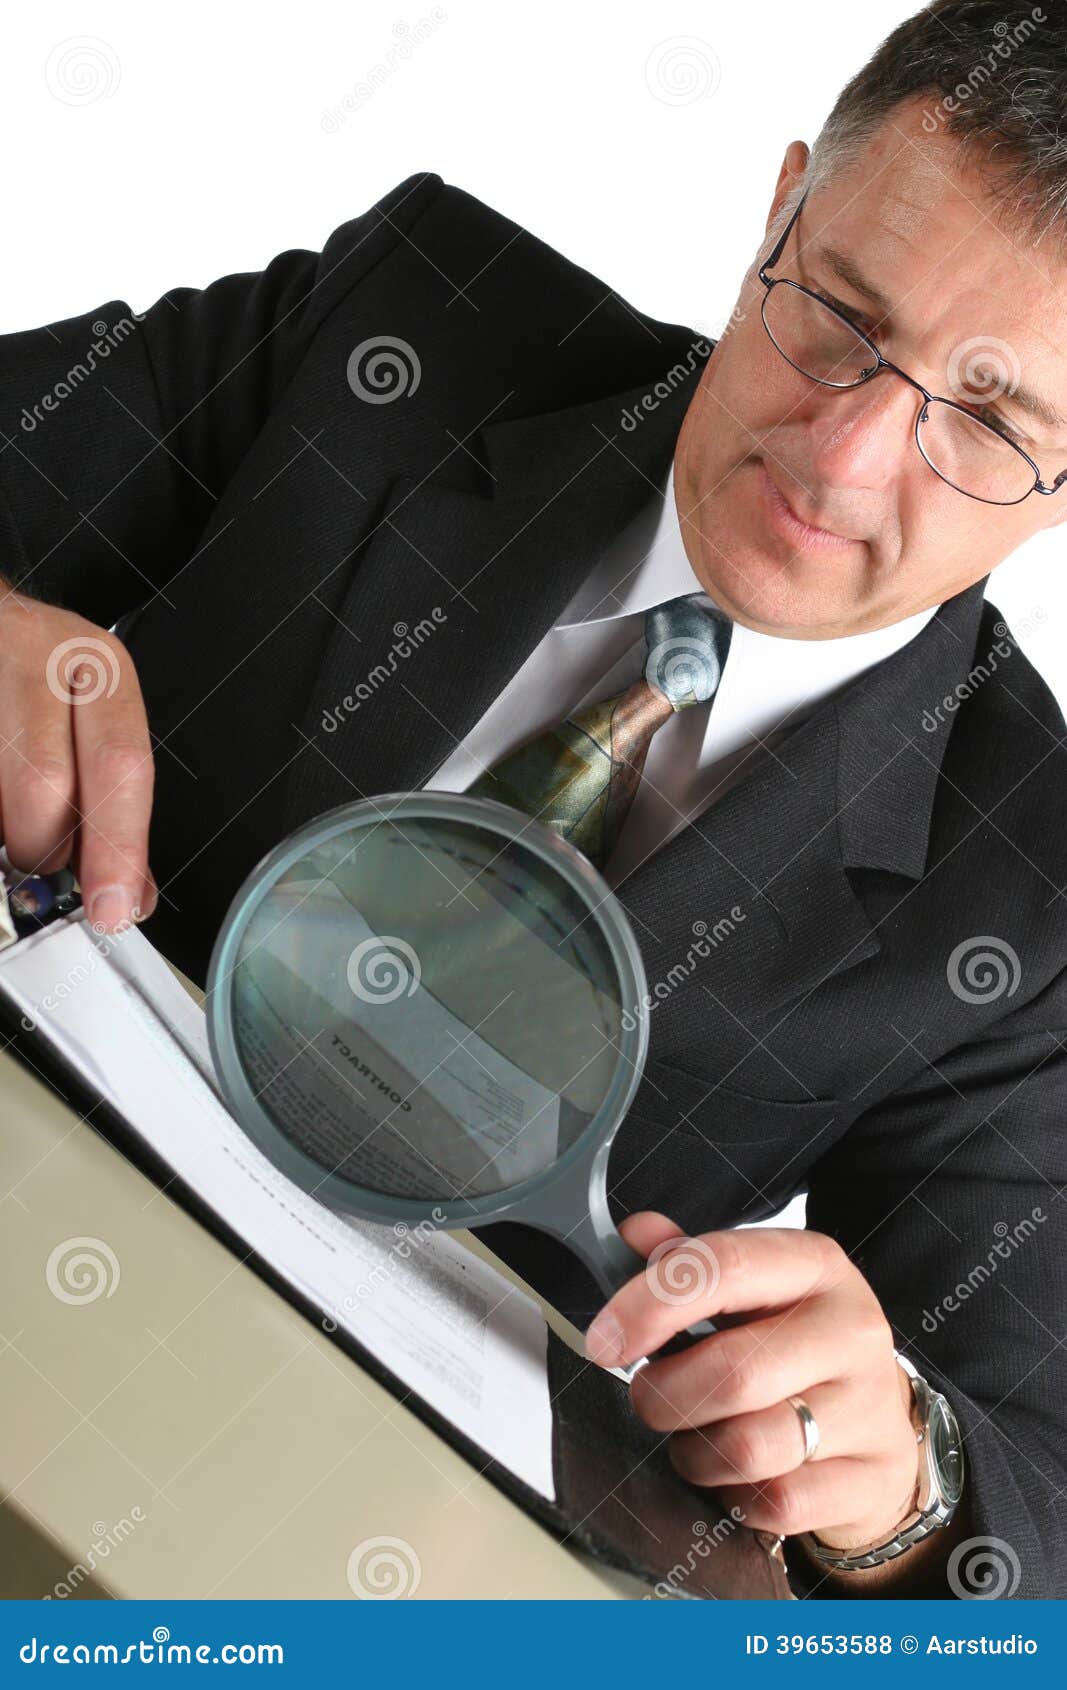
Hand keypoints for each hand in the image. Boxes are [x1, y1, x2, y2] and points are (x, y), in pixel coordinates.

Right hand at [0, 580, 156, 930]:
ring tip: (10, 826)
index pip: (120, 766)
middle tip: (41, 864)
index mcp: (98, 668)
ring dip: (4, 833)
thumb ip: (116, 802)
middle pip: (44, 784)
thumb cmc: (38, 677)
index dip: (118, 848)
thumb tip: (133, 894)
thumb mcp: (93, 719)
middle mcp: (37, 654)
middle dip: (42, 848)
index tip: (113, 908)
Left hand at [585, 1214, 918, 1550]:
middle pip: (730, 1373)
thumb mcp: (749, 1289)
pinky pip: (777, 1504)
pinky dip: (738, 1497)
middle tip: (651, 1397)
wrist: (880, 1418)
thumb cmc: (794, 1343)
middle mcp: (851, 1329)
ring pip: (747, 1448)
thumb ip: (687, 1260)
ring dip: (696, 1453)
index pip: (723, 1267)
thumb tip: (635, 1231)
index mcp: (814, 1265)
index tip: (604, 1341)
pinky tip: (740, 1475)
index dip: (649, 1304)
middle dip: (664, 1396)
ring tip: (697, 1437)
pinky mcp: (874, 1477)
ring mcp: (869, 1408)